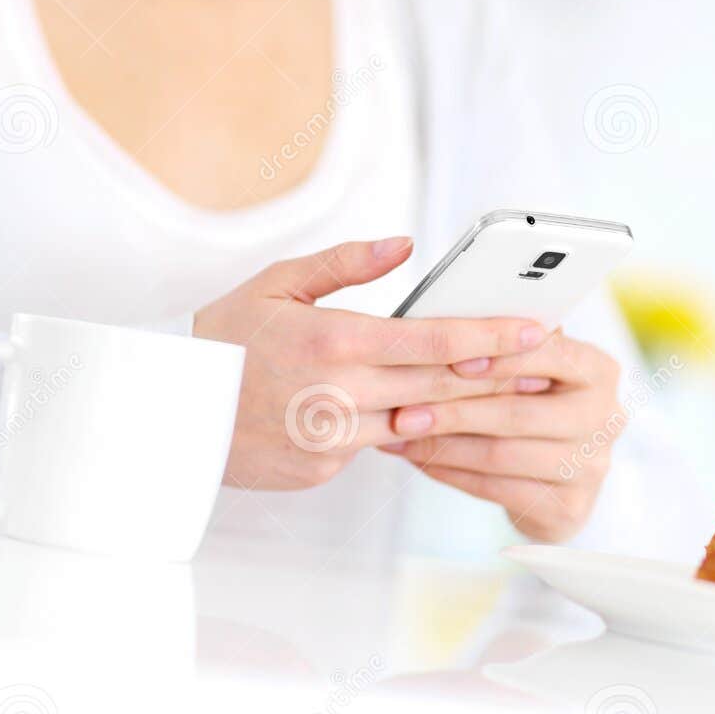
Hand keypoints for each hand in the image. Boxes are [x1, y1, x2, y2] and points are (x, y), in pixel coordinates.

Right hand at [192, 237, 551, 490]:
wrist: (170, 415)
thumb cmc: (223, 340)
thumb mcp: (277, 283)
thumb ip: (345, 263)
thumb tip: (404, 245)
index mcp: (336, 341)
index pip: (436, 340)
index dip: (493, 336)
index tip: (537, 329)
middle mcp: (341, 394)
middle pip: (443, 383)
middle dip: (499, 372)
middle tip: (544, 361)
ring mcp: (335, 437)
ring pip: (419, 418)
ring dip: (462, 404)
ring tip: (505, 387)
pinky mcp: (326, 467)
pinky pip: (380, 442)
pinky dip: (403, 424)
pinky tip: (428, 410)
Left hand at [379, 330, 623, 542]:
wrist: (557, 477)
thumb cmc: (531, 403)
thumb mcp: (527, 369)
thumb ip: (502, 348)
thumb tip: (437, 326)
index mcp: (597, 369)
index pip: (548, 354)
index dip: (498, 356)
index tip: (450, 358)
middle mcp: (606, 416)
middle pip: (520, 413)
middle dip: (455, 412)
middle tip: (404, 412)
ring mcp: (592, 466)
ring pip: (502, 455)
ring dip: (443, 447)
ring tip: (401, 437)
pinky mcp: (570, 507)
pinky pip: (495, 488)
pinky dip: (450, 473)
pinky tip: (419, 461)